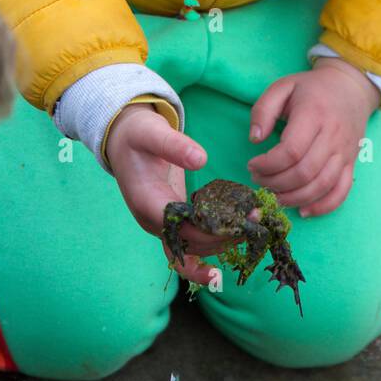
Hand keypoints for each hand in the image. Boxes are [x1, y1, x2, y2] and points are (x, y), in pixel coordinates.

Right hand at [105, 105, 259, 286]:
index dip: (208, 230)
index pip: (179, 227)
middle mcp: (153, 221)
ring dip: (224, 241)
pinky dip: (213, 244)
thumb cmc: (137, 135)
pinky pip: (192, 242)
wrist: (123, 141)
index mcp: (146, 202)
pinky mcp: (174, 220)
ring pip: (194, 247)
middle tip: (256, 220)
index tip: (237, 223)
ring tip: (254, 227)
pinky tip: (236, 241)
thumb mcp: (151, 132)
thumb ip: (173, 145)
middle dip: (224, 236)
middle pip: (190, 243)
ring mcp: (163, 224)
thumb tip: (201, 159)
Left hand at [245, 59, 380, 216]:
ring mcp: (345, 152)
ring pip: (321, 186)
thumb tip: (254, 139)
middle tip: (259, 180)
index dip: (267, 165)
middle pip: (304, 172)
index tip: (252, 165)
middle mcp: (333, 135)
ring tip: (274, 195)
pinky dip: (322, 207)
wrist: (350, 88)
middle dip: (276, 183)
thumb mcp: (282, 87)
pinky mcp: (352, 164)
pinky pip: (341, 192)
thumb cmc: (311, 89)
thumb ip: (263, 110)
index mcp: (313, 114)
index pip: (291, 151)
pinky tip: (303, 211)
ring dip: (294, 198)